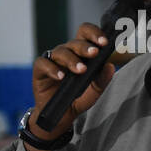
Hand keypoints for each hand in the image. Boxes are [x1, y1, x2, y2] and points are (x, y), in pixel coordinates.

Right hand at [30, 23, 115, 142]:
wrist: (58, 117)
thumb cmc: (75, 99)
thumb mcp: (91, 94)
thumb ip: (101, 81)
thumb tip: (110, 66)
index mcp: (80, 53)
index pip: (85, 34)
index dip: (94, 33)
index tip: (104, 42)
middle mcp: (66, 53)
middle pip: (74, 42)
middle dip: (85, 47)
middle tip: (94, 53)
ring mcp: (52, 61)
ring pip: (60, 52)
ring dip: (72, 59)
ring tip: (81, 70)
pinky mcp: (40, 70)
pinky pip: (43, 63)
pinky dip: (52, 69)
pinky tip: (61, 76)